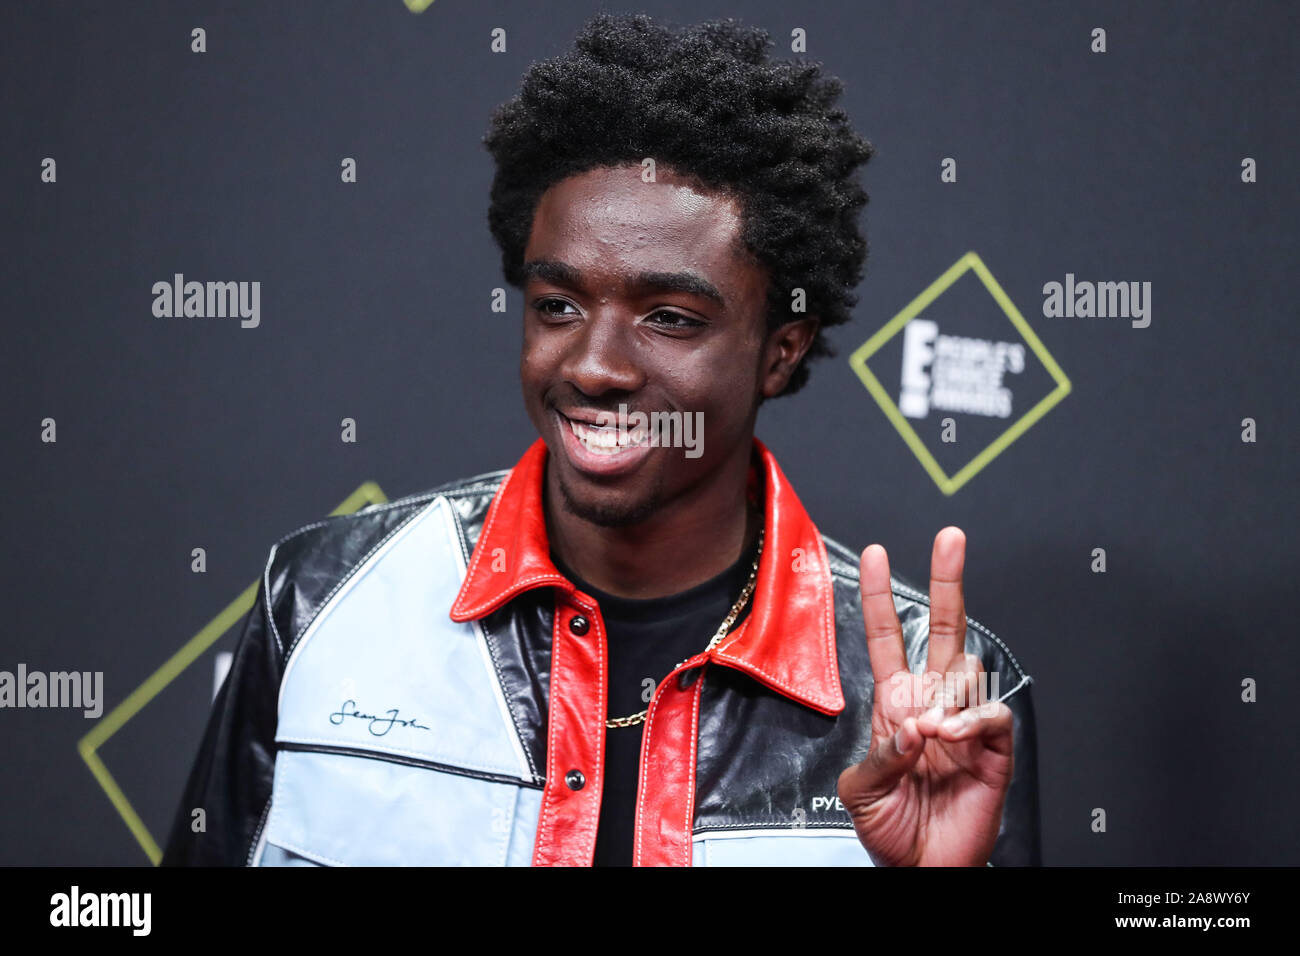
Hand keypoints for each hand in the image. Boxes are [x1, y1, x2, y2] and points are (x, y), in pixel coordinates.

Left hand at [836, 527, 1014, 865]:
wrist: (921, 866)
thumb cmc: (889, 827)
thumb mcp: (860, 787)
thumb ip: (881, 751)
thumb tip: (914, 725)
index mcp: (896, 703)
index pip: (889, 636)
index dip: (883, 595)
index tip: (876, 554)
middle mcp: (932, 703)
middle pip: (943, 629)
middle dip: (947, 581)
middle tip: (950, 539)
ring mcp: (964, 723)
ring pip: (968, 671)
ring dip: (945, 694)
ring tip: (929, 734)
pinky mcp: (993, 748)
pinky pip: (990, 714)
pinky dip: (971, 720)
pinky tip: (952, 736)